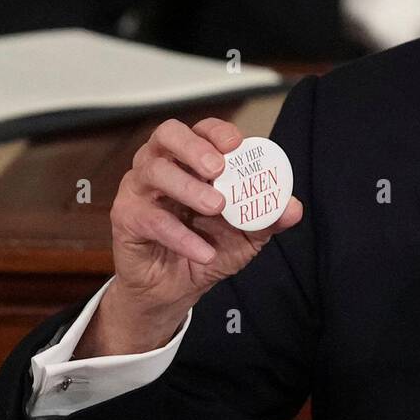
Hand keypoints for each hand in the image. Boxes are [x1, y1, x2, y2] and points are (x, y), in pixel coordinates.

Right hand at [85, 118, 302, 355]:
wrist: (177, 289)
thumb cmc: (209, 247)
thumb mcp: (247, 234)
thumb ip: (268, 217)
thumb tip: (293, 208)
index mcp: (191, 159)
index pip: (201, 129)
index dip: (217, 132)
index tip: (236, 145)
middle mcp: (161, 164)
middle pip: (167, 135)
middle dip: (194, 147)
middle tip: (218, 168)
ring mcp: (140, 189)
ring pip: (154, 171)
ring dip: (188, 187)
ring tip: (217, 207)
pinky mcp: (126, 218)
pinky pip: (150, 219)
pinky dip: (180, 235)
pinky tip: (203, 251)